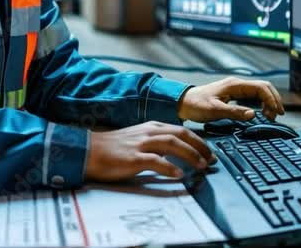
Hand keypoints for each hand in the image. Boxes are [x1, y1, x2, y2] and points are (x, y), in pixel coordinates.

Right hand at [85, 121, 215, 180]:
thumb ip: (155, 142)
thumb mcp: (137, 138)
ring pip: (172, 145)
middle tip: (211, 159)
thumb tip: (174, 152)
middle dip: (199, 147)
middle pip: (181, 135)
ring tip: (201, 166)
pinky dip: (169, 167)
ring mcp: (141, 144)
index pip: (180, 130)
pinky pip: (155, 161)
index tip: (209, 152)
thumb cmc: (112, 148)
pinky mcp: (133, 158)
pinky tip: (178, 174)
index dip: (198, 141)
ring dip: (190, 155)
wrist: (88, 151)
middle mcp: (148, 132)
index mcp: (150, 127)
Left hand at [176, 76, 283, 122]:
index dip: (272, 99)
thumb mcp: (215, 110)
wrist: (183, 103)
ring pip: (259, 92)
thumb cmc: (196, 105)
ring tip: (270, 117)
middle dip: (274, 100)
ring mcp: (236, 90)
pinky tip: (261, 114)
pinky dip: (261, 105)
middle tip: (278, 115)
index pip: (261, 87)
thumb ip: (234, 112)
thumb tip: (253, 115)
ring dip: (268, 103)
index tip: (277, 112)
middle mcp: (237, 85)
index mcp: (235, 85)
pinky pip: (253, 97)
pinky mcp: (234, 96)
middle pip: (264, 88)